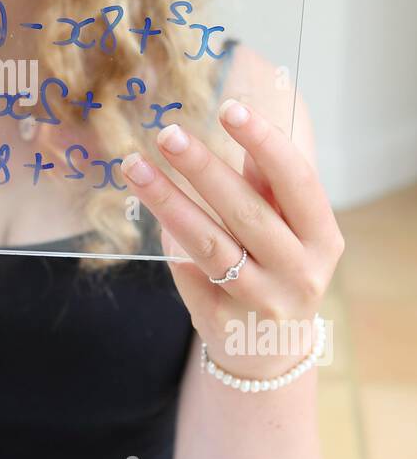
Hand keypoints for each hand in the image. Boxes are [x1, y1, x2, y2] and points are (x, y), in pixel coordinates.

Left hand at [120, 97, 344, 364]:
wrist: (270, 350)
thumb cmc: (277, 267)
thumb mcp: (288, 227)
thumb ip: (268, 184)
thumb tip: (242, 124)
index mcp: (322, 237)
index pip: (296, 182)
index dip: (265, 142)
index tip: (230, 108)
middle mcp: (300, 272)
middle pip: (245, 213)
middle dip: (203, 168)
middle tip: (168, 133)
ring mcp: (262, 301)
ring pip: (210, 245)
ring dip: (169, 202)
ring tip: (135, 167)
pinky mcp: (223, 321)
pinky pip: (189, 273)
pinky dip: (170, 244)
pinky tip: (149, 216)